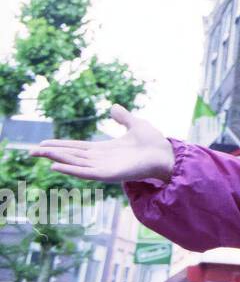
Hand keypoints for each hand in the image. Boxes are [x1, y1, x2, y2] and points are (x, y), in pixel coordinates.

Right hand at [31, 105, 173, 184]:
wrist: (167, 154)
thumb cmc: (154, 143)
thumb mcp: (136, 125)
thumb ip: (123, 117)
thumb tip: (113, 106)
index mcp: (104, 149)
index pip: (77, 147)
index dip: (60, 145)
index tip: (42, 143)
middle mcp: (100, 160)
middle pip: (71, 156)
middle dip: (51, 152)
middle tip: (30, 151)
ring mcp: (103, 168)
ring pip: (74, 163)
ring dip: (57, 158)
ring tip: (39, 153)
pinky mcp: (109, 175)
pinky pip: (85, 173)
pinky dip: (70, 169)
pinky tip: (56, 164)